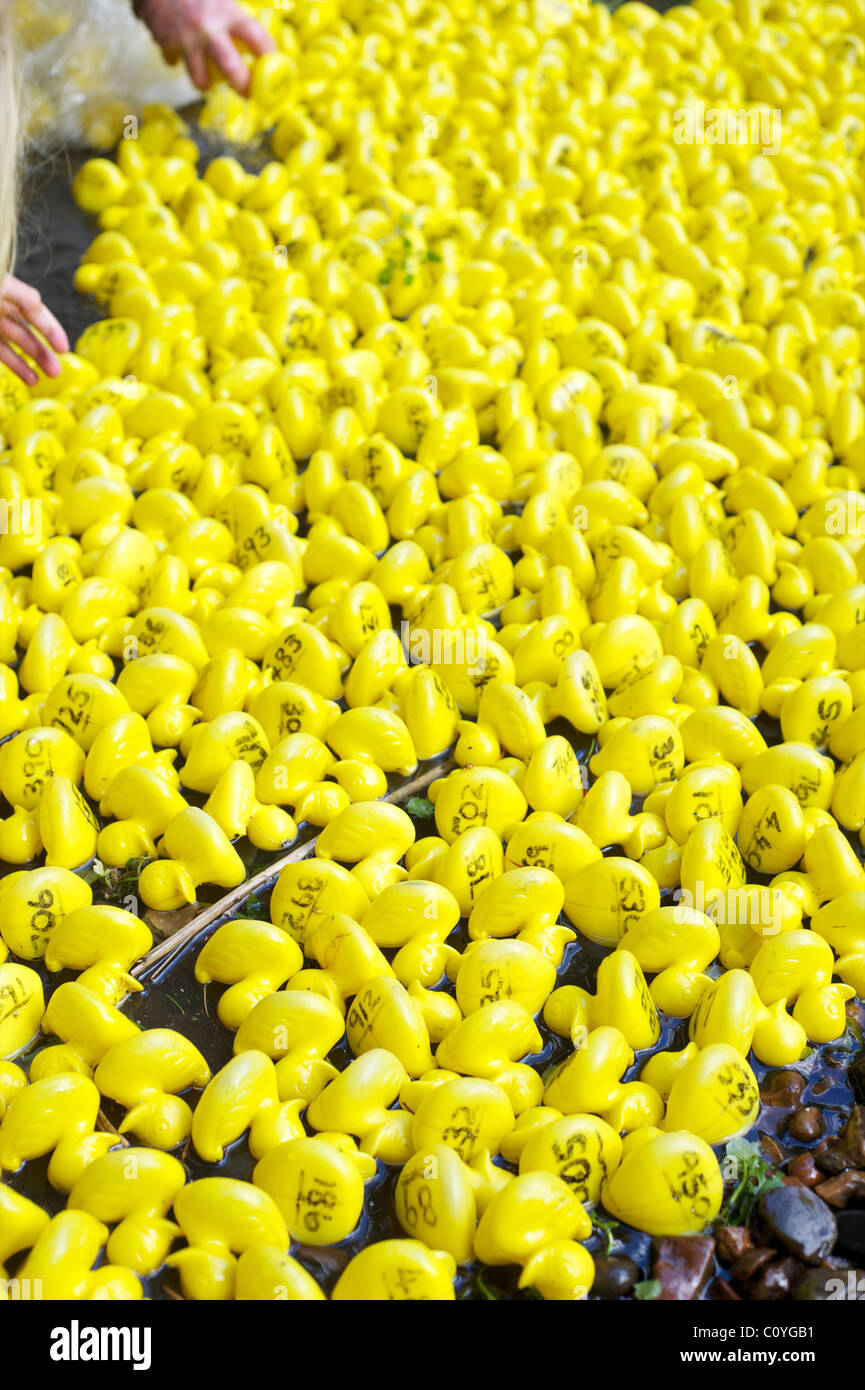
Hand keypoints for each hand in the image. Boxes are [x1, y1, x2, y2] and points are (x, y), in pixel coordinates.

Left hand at [0, 276, 68, 384]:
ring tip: (49, 376)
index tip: (63, 347)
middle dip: (44, 351)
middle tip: (57, 370)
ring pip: (17, 344)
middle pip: (27, 331)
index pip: (34, 309)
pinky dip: (18, 366)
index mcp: (6, 290)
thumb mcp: (1, 285)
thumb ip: (23, 296)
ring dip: (34, 361)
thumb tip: (39, 305)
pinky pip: (2, 353)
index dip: (50, 328)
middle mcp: (1, 307)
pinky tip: (31, 378)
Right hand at [135, 0, 275, 94]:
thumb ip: (233, 14)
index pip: (257, 38)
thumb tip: (253, 38)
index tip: (274, 66)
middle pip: (232, 69)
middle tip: (247, 93)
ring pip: (200, 78)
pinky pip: (174, 61)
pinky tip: (177, 50)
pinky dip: (176, 59)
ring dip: (205, 83)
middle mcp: (209, 28)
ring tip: (207, 82)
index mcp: (228, 12)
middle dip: (242, 86)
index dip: (268, 54)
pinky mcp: (166, 42)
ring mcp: (187, 39)